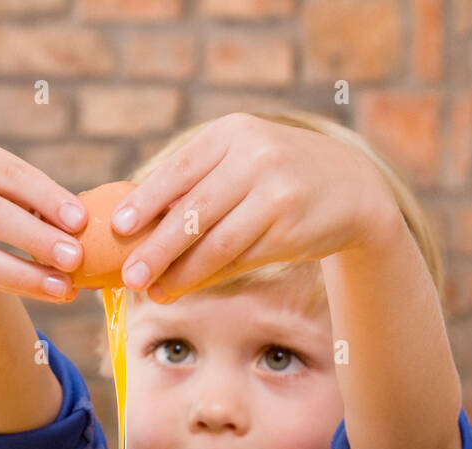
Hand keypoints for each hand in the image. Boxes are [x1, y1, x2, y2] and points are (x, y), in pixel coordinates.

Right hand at [0, 134, 87, 302]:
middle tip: (76, 258)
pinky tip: (47, 292)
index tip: (81, 220)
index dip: (47, 198)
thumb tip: (82, 229)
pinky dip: (16, 285)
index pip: (12, 175)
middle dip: (36, 238)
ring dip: (25, 275)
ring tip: (64, 288)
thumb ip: (28, 195)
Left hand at [107, 112, 392, 301]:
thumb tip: (140, 225)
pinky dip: (210, 276)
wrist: (352, 187)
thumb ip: (200, 182)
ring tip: (154, 293)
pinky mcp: (291, 227)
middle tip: (129, 276)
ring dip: (181, 272)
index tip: (119, 227)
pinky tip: (187, 288)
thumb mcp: (243, 159)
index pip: (179, 169)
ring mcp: (276, 192)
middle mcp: (255, 156)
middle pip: (193, 211)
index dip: (146, 201)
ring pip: (216, 241)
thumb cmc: (279, 176)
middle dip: (157, 248)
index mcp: (232, 132)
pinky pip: (240, 258)